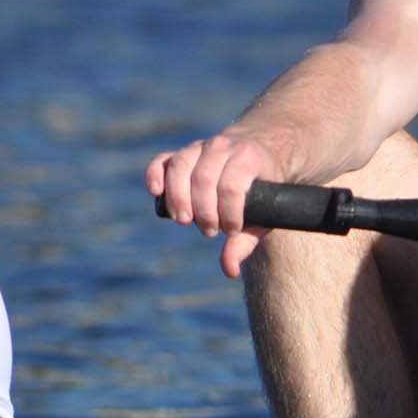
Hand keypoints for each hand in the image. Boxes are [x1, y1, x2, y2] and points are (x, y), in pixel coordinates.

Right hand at [145, 133, 284, 278]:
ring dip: (178, 197)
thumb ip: (246, 241)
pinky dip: (155, 174)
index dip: (229, 212)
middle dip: (204, 211)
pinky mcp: (184, 153)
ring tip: (185, 221)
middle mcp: (223, 147)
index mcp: (248, 157)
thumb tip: (229, 270)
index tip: (232, 230)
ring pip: (181, 166)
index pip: (232, 185)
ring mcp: (201, 147)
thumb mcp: (263, 213)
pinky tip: (155, 191)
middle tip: (210, 231)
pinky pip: (164, 160)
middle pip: (204, 178)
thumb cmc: (262, 189)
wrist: (261, 151)